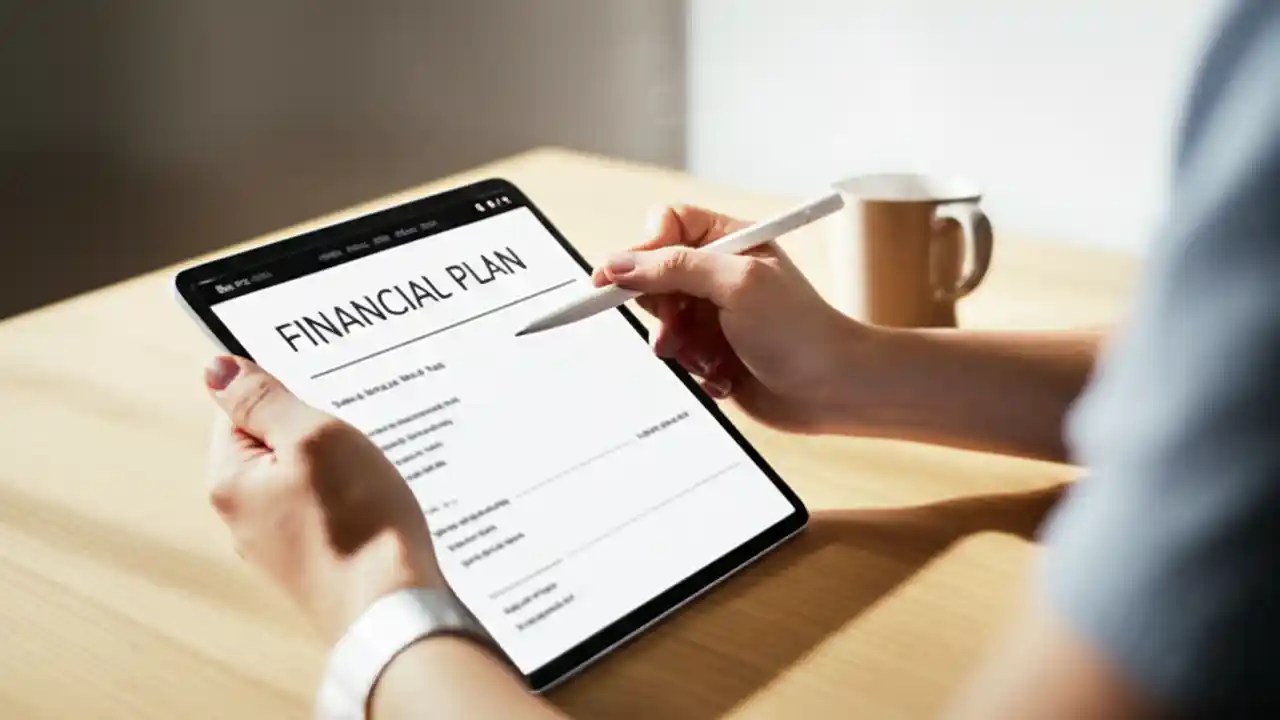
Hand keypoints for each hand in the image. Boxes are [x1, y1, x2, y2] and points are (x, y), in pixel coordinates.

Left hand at [203, 355, 442, 640]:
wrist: (393, 609)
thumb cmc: (357, 522)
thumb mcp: (314, 437)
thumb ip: (263, 399)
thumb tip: (217, 368)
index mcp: (230, 480)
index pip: (239, 409)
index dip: (286, 394)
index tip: (325, 400)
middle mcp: (244, 516)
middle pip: (273, 444)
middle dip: (315, 432)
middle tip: (356, 436)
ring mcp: (279, 544)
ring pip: (304, 478)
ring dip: (338, 466)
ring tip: (372, 474)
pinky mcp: (314, 562)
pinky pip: (324, 510)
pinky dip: (350, 500)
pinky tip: (376, 505)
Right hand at [592, 204, 870, 432]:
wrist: (833, 390)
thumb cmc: (801, 331)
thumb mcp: (736, 285)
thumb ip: (674, 268)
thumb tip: (620, 264)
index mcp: (730, 241)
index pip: (664, 227)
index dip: (639, 252)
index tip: (615, 279)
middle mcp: (719, 273)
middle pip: (653, 276)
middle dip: (661, 309)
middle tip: (678, 329)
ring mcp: (715, 312)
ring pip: (660, 321)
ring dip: (679, 344)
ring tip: (708, 356)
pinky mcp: (712, 350)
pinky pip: (677, 355)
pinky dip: (694, 367)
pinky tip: (724, 373)